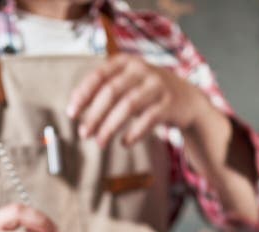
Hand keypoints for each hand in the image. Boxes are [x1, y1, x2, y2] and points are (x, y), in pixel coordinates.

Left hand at [67, 53, 207, 147]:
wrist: (187, 99)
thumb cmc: (147, 93)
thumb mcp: (127, 83)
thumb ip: (103, 91)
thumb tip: (75, 111)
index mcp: (125, 62)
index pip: (98, 76)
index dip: (83, 95)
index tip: (71, 114)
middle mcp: (141, 69)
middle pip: (111, 92)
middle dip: (94, 115)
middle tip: (83, 134)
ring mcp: (157, 85)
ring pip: (128, 106)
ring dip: (110, 126)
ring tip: (100, 142)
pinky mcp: (169, 103)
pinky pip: (149, 119)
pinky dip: (134, 133)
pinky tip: (124, 143)